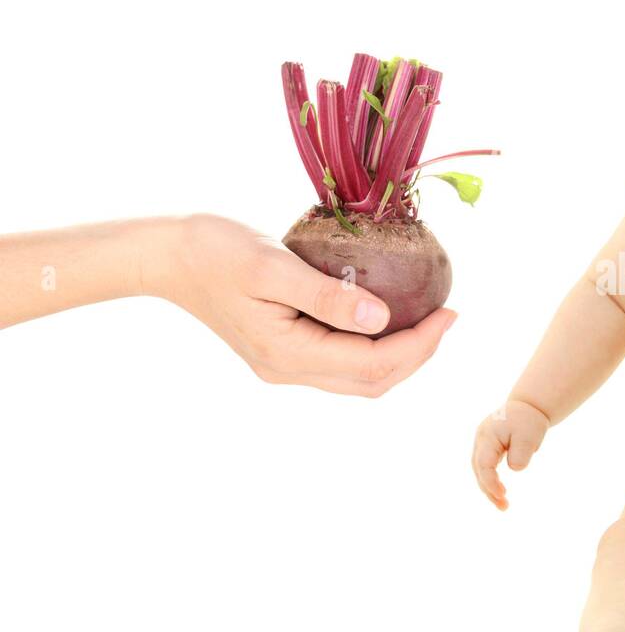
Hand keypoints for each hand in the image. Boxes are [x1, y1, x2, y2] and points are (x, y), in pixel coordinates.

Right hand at [157, 213, 455, 395]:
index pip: (374, 363)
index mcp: (287, 353)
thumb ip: (327, 295)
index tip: (450, 312)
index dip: (420, 343)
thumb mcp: (272, 265)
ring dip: (399, 355)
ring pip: (358, 378)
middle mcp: (287, 369)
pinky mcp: (282, 350)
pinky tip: (389, 318)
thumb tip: (382, 318)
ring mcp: (283, 364)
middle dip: (418, 354)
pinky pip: (341, 362)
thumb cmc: (216, 250)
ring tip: (429, 320)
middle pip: (372, 381)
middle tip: (448, 316)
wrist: (167, 256)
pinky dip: (374, 348)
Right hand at [472, 399, 550, 509]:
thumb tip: (515, 469)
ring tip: (504, 505)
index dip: (491, 482)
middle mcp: (481, 441)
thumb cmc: (529, 420)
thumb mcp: (529, 435)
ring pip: (480, 471)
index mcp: (488, 436)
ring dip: (489, 489)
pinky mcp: (488, 449)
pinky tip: (500, 493)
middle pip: (479, 470)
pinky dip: (491, 481)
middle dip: (489, 490)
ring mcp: (482, 444)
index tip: (503, 494)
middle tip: (504, 506)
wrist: (527, 406)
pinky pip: (486, 468)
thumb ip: (521, 452)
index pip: (484, 464)